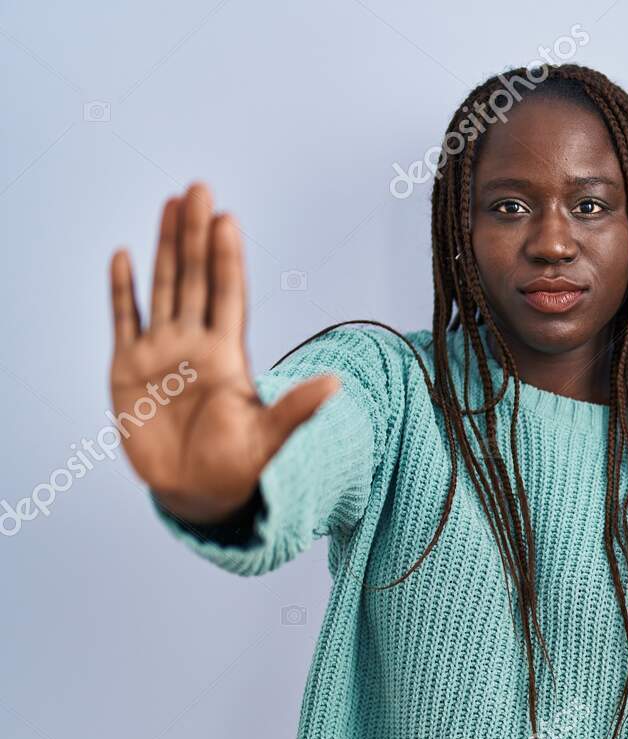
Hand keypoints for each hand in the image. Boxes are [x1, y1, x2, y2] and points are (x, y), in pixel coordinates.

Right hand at [109, 182, 339, 524]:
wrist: (197, 493)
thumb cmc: (237, 468)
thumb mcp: (269, 439)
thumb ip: (296, 410)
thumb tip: (337, 385)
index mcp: (227, 356)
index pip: (227, 295)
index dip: (226, 259)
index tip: (227, 219)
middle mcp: (194, 345)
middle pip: (194, 278)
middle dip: (194, 234)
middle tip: (198, 188)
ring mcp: (161, 353)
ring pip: (164, 287)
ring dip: (164, 247)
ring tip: (170, 203)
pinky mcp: (128, 368)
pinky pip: (125, 320)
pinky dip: (122, 290)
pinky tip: (124, 255)